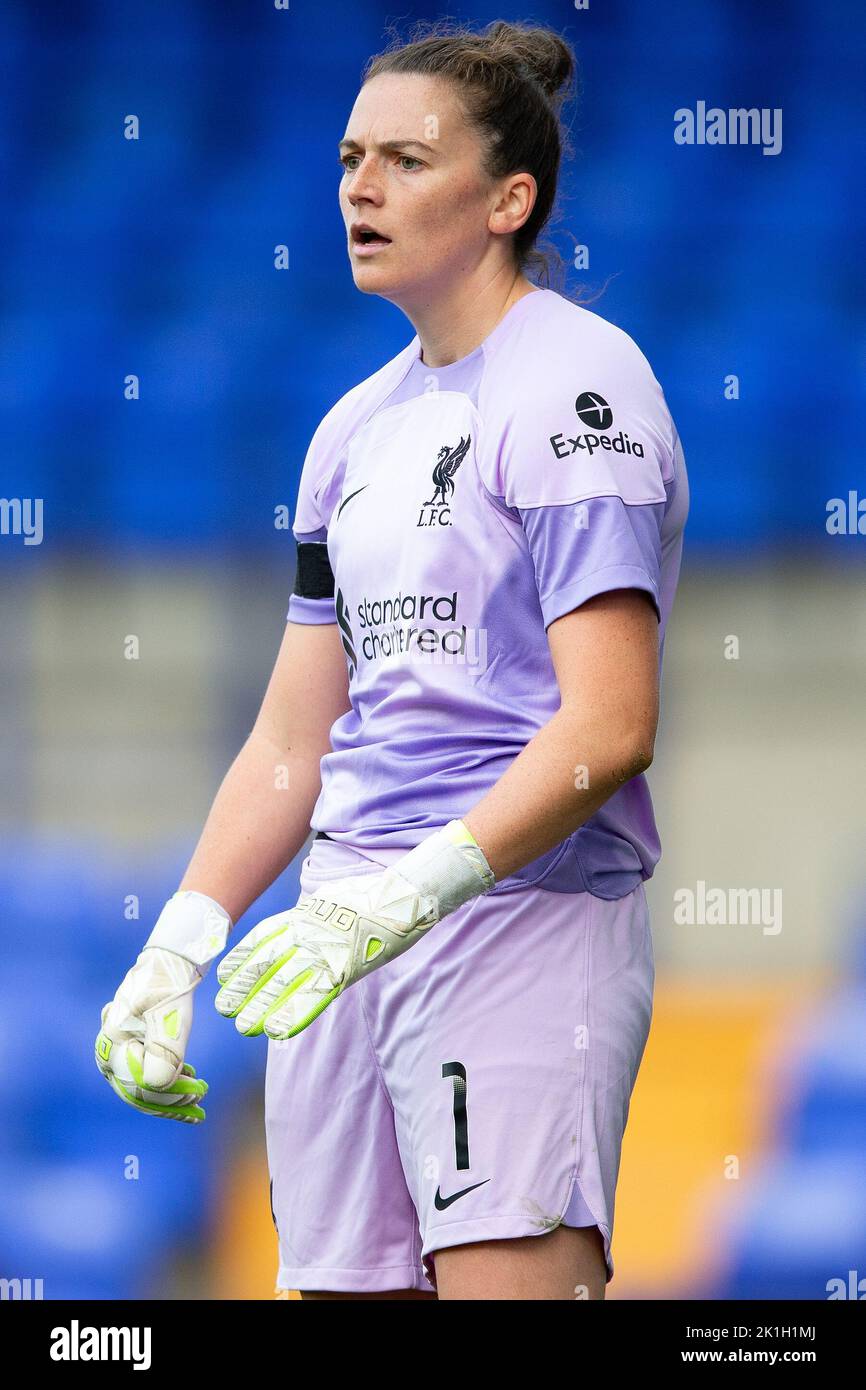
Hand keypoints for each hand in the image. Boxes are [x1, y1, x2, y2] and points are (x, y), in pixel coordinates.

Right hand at [95, 890, 231, 1122]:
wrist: (171, 958)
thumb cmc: (167, 984)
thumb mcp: (170, 1017)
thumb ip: (163, 1052)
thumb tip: (157, 1087)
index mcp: (112, 1042)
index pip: (136, 1086)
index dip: (166, 1100)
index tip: (197, 1097)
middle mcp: (112, 1048)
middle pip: (138, 1089)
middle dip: (170, 1103)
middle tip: (201, 1108)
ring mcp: (123, 1045)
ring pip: (144, 1082)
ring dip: (171, 1094)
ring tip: (199, 1094)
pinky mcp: (136, 1042)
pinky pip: (147, 1070)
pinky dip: (169, 1079)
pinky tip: (190, 1078)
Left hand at [214, 819, 493, 1039]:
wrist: (407, 892)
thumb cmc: (379, 896)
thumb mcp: (336, 897)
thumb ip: (317, 913)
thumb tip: (306, 921)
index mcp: (308, 914)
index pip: (266, 936)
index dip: (243, 957)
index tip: (225, 974)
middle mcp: (310, 931)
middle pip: (267, 961)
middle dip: (245, 987)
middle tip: (224, 1008)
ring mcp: (325, 948)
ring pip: (283, 981)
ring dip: (260, 1005)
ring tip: (241, 1025)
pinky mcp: (345, 966)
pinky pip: (313, 994)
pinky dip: (294, 1013)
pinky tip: (277, 1032)